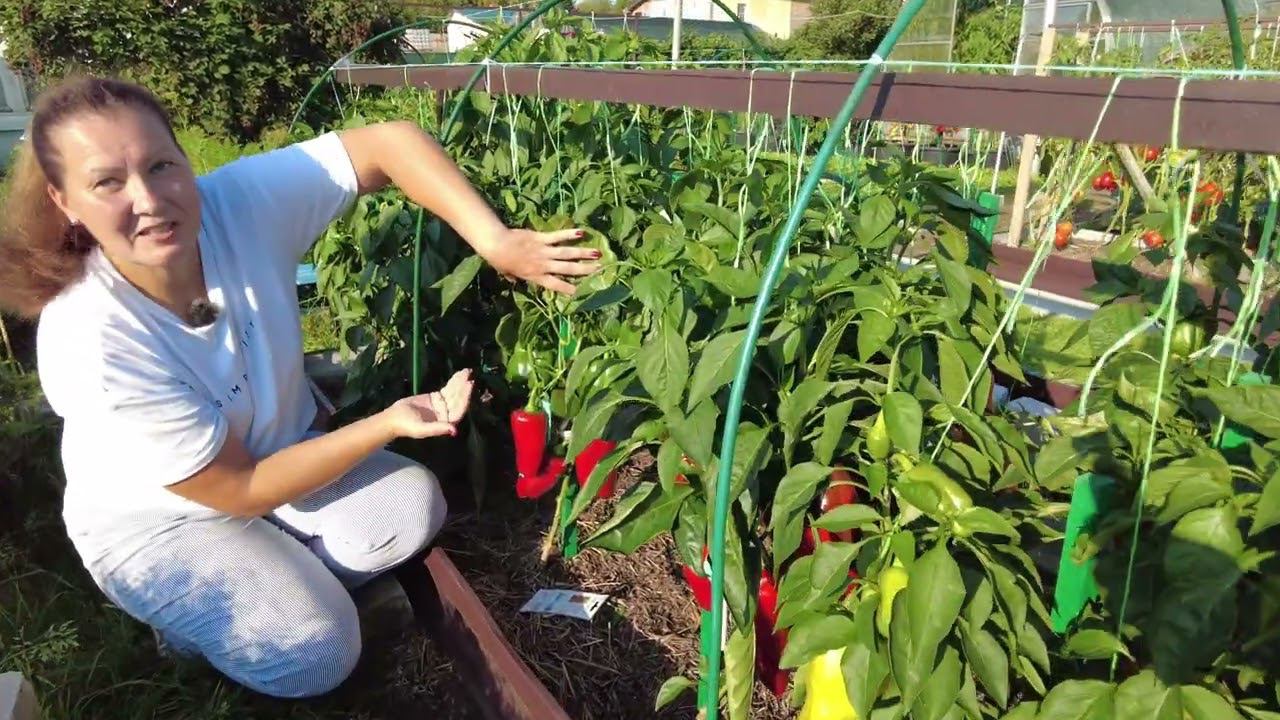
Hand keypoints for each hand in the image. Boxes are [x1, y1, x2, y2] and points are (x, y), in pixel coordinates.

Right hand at [381, 369, 474, 438]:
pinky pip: (447, 389)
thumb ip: (437, 429)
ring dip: (459, 382)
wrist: (393, 419)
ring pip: (453, 393)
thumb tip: (454, 430)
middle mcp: (446, 414)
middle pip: (457, 399)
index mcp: (445, 423)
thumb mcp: (421, 429)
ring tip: (466, 371)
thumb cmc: (406, 426)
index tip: (469, 385)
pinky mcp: (436, 398)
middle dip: (463, 387)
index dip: (464, 398)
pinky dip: (453, 382)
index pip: (458, 409)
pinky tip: (458, 375)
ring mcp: (442, 406)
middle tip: (469, 374)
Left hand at [481, 227, 601, 294]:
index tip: (582, 292)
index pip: (556, 285)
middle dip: (585, 270)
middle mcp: (543, 265)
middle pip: (567, 269)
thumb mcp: (508, 273)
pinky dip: (569, 234)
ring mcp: (543, 251)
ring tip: (597, 253)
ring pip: (567, 253)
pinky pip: (558, 236)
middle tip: (600, 270)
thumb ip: (516, 277)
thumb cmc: (500, 260)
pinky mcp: (541, 237)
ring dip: (583, 253)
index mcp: (536, 276)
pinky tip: (582, 232)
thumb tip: (515, 281)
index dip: (569, 289)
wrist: (496, 243)